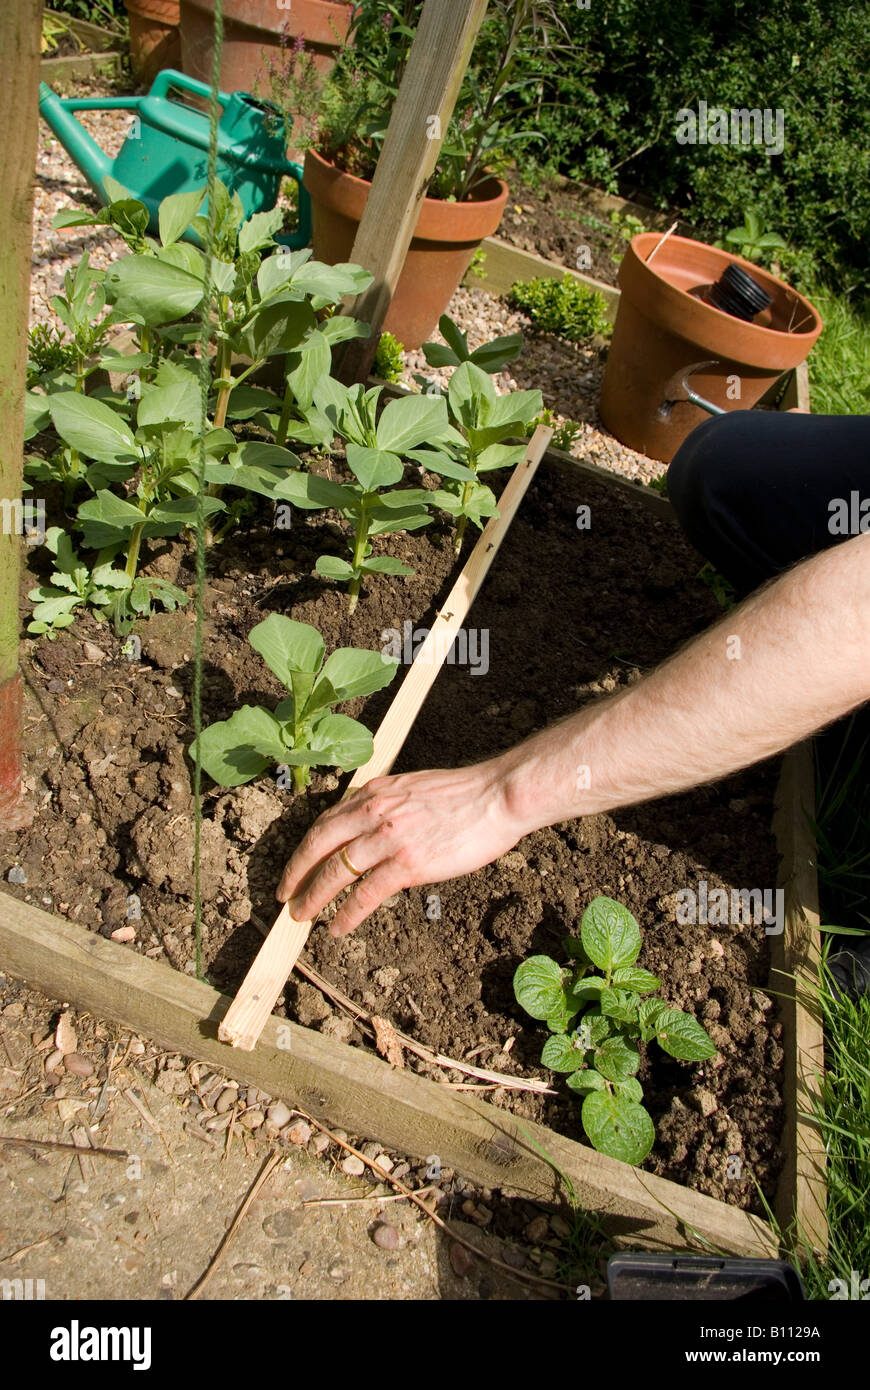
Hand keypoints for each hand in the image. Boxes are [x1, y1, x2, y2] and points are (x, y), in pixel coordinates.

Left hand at [276, 760, 522, 937]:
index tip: (297, 863)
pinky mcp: (407, 864)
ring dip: (312, 896)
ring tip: (300, 915)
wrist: (498, 796)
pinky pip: (364, 894)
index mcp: (375, 792)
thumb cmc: (467, 795)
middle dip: (295, 872)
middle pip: (318, 844)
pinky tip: (337, 927)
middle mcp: (374, 811)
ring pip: (334, 872)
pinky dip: (346, 914)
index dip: (307, 846)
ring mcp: (388, 838)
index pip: (327, 820)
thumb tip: (373, 827)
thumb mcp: (414, 788)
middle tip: (284, 894)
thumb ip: (389, 805)